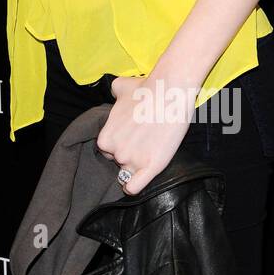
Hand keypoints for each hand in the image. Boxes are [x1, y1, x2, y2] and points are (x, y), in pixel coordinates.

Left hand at [96, 72, 195, 195]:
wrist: (168, 93)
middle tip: (141, 142)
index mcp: (105, 137)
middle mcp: (116, 152)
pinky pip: (134, 187)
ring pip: (127, 173)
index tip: (129, 137)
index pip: (107, 150)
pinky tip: (136, 183)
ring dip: (134, 167)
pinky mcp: (150, 168)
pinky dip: (133, 187)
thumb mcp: (120, 87)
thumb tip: (113, 92)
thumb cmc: (145, 89)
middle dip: (127, 154)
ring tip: (147, 152)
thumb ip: (112, 93)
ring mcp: (132, 161)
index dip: (118, 144)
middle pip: (118, 161)